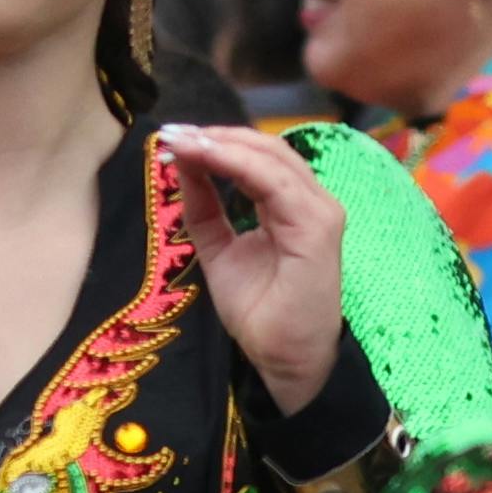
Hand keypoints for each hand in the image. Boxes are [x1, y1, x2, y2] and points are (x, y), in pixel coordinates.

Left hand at [165, 122, 346, 408]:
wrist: (285, 360)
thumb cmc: (260, 312)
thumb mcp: (220, 250)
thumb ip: (205, 207)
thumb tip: (183, 162)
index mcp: (293, 205)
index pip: (257, 157)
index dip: (216, 142)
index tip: (173, 137)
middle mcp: (312, 201)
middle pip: (266, 148)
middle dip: (215, 136)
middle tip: (172, 133)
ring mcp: (319, 211)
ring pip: (271, 157)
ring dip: (222, 144)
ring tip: (183, 141)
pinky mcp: (316, 226)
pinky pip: (275, 182)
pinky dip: (237, 163)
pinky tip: (205, 157)